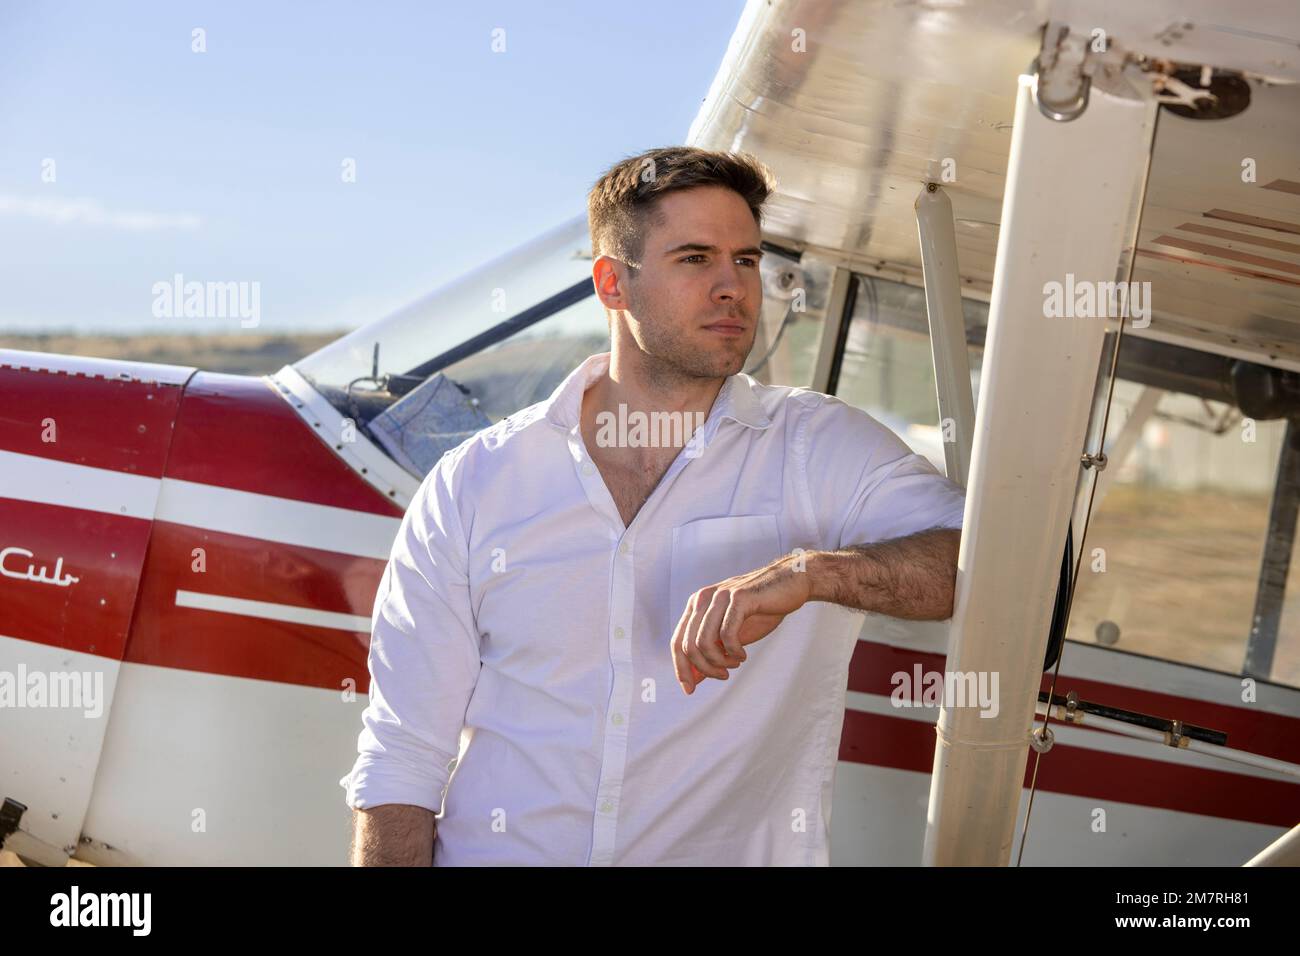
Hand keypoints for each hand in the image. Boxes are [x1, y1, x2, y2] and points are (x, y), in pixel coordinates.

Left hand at [670, 553, 811, 694]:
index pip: (677, 642)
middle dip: (704, 669)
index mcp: (696, 605)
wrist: (790, 584)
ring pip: (704, 642)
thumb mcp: (730, 635)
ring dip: (719, 661)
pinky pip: (727, 634)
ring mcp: (720, 596)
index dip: (681, 669)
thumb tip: (692, 680)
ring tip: (734, 664)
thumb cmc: (759, 611)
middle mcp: (703, 598)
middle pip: (688, 645)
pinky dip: (733, 651)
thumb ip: (710, 652)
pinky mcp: (739, 598)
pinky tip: (743, 655)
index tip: (690, 690)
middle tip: (723, 675)